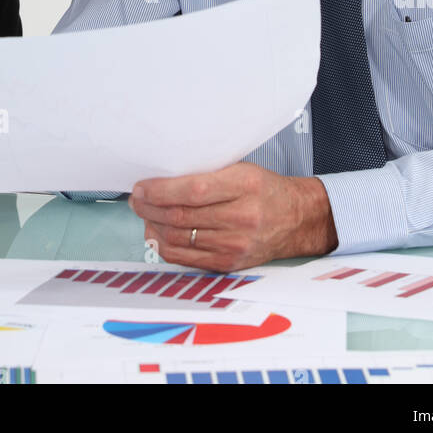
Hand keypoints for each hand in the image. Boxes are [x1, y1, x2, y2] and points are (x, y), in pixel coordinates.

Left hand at [129, 163, 337, 271]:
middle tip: (137, 199)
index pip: (193, 191)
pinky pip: (187, 258)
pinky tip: (157, 233)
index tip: (142, 186)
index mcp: (245, 185)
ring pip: (180, 239)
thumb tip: (163, 180)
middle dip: (150, 207)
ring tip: (144, 214)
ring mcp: (235, 244)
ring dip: (154, 226)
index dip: (160, 190)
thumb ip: (207, 174)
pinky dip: (165, 246)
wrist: (296, 219)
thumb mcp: (242, 169)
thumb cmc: (265, 189)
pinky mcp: (229, 263)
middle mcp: (241, 217)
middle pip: (182, 217)